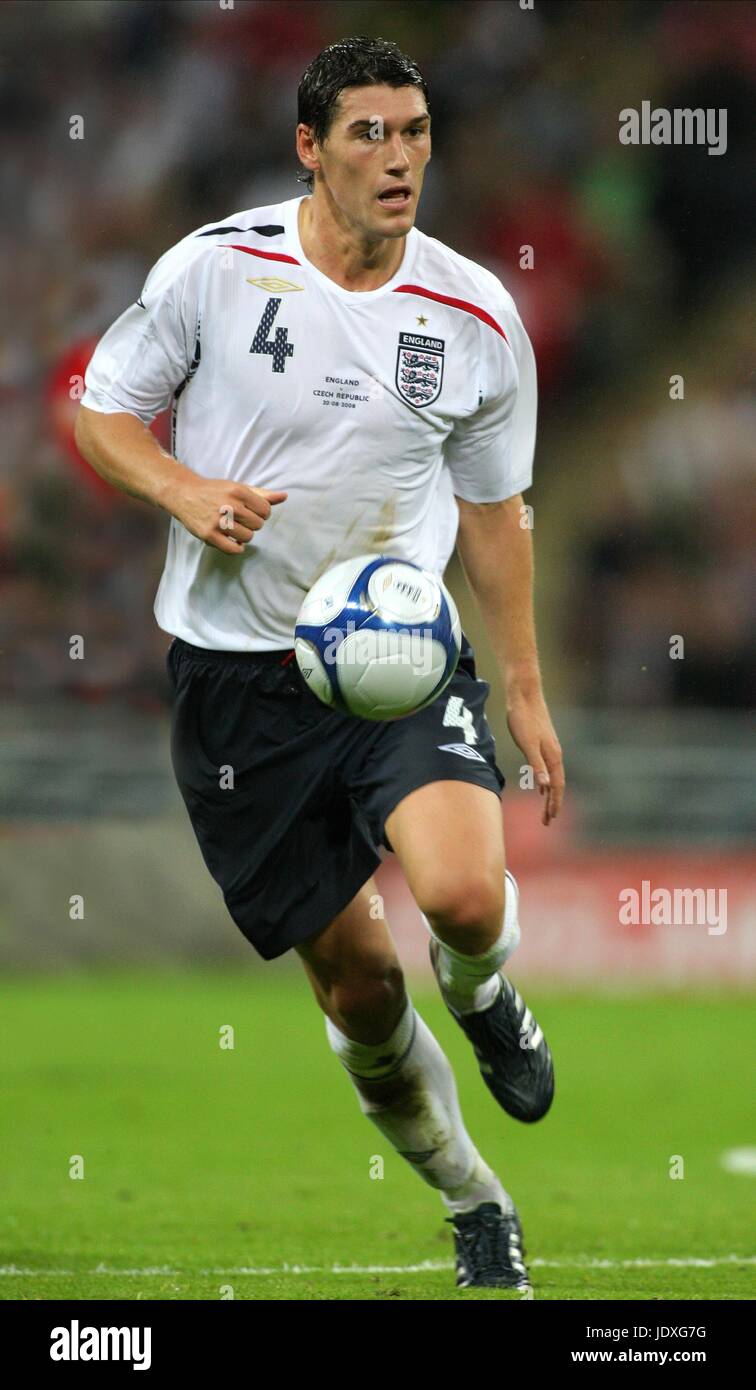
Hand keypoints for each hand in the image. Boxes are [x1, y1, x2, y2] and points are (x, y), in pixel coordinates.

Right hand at [168, 479, 287, 554]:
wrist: (184, 494)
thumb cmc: (215, 492)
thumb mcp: (238, 488)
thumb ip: (262, 494)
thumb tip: (284, 497)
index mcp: (238, 491)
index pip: (265, 510)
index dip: (261, 513)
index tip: (252, 512)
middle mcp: (229, 506)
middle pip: (258, 525)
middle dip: (252, 523)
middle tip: (240, 519)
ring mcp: (218, 521)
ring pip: (248, 537)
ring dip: (244, 535)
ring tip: (234, 528)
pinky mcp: (209, 535)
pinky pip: (233, 549)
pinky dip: (237, 548)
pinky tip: (234, 541)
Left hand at [506, 685, 564, 825]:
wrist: (523, 694)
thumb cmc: (524, 718)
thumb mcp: (527, 744)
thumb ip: (536, 764)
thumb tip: (545, 786)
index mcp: (553, 756)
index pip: (556, 786)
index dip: (554, 803)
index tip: (551, 819)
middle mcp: (554, 754)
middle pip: (556, 784)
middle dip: (552, 803)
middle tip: (547, 821)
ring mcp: (549, 748)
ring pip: (552, 777)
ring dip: (549, 794)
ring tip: (545, 809)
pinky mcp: (541, 743)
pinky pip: (547, 768)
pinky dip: (545, 781)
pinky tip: (540, 786)